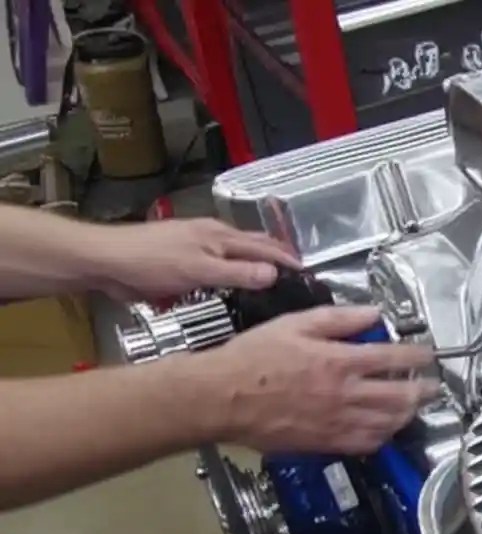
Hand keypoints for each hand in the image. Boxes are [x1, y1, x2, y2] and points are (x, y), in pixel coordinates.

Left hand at [97, 218, 300, 300]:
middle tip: (294, 268)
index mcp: (220, 236)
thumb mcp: (200, 271)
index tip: (306, 270)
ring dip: (252, 260)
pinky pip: (213, 263)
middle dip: (274, 253)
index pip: (264, 247)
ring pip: (233, 252)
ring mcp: (194, 244)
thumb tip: (275, 273)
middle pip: (251, 243)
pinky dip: (229, 269)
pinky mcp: (179, 257)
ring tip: (269, 276)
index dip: (286, 258)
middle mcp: (211, 235)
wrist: (105, 259)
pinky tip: (228, 281)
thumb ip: (238, 273)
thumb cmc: (152, 263)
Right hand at [198, 306, 439, 454]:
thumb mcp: (296, 324)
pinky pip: (365, 444)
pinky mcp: (324, 443)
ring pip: (387, 423)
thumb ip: (339, 318)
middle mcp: (344, 394)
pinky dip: (382, 437)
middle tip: (432, 386)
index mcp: (339, 361)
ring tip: (413, 407)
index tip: (428, 355)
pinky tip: (384, 430)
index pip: (393, 358)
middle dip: (422, 390)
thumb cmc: (253, 357)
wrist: (221, 397)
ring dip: (407, 415)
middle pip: (399, 396)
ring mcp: (336, 422)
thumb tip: (372, 314)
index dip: (417, 356)